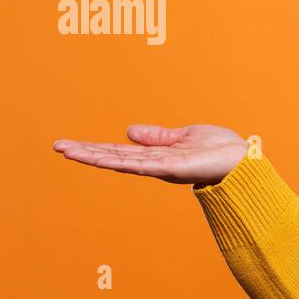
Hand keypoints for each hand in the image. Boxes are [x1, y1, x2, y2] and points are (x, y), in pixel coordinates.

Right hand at [51, 124, 249, 185]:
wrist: (242, 160)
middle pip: (113, 157)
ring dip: (94, 156)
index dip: (95, 148)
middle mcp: (154, 164)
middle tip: (56, 147)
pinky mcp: (172, 168)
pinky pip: (140, 164)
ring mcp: (161, 167)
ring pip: (121, 161)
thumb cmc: (219, 149)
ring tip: (68, 152)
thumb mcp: (183, 136)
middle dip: (85, 152)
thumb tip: (128, 131)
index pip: (119, 151)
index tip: (70, 145)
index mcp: (156, 155)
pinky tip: (100, 159)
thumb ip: (157, 136)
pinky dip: (119, 161)